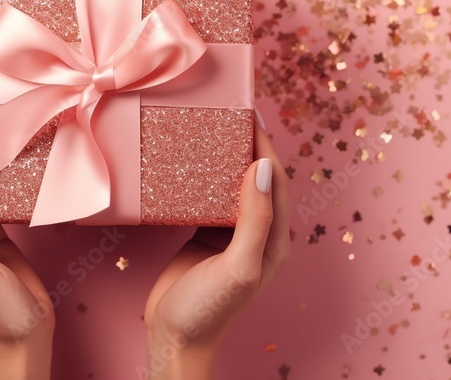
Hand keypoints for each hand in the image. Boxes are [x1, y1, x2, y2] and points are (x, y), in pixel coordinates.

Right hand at [143, 120, 290, 378]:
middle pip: (258, 178)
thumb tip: (263, 169)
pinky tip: (191, 159)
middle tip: (231, 110)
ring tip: (212, 125)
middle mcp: (258, 233)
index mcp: (275, 240)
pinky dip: (205, 174)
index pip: (277, 181)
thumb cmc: (209, 310)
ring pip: (234, 183)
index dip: (266, 146)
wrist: (174, 339)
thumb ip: (254, 219)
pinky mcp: (204, 234)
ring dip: (227, 155)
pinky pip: (210, 196)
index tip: (250, 113)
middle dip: (249, 144)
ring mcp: (230, 233)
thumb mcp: (237, 266)